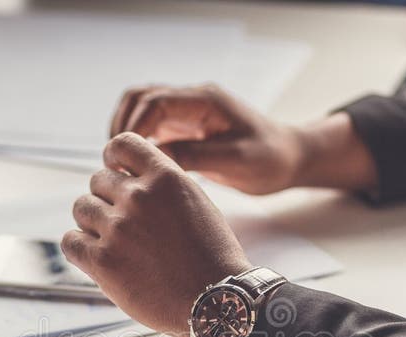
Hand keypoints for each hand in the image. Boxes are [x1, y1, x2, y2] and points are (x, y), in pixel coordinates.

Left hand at [63, 132, 251, 336]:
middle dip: (107, 198)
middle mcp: (139, 197)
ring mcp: (118, 229)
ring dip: (92, 223)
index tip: (115, 172)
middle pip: (97, 181)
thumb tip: (130, 180)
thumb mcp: (197, 204)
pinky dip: (79, 247)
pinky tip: (96, 257)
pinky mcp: (102, 261)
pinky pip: (70, 242)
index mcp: (166, 178)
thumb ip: (163, 187)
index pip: (121, 144)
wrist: (217, 302)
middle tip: (123, 224)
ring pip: (81, 209)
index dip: (113, 158)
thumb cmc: (212, 258)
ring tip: (113, 242)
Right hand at [109, 84, 305, 194]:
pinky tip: (136, 168)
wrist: (289, 159)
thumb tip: (156, 157)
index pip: (155, 102)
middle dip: (122, 127)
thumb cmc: (270, 159)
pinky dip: (137, 143)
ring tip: (122, 164)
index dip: (134, 128)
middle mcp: (193, 101)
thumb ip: (197, 156)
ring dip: (126, 133)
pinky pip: (151, 128)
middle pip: (140, 98)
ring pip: (141, 110)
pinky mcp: (186, 129)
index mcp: (206, 101)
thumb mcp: (237, 160)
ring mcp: (188, 113)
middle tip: (117, 161)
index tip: (126, 157)